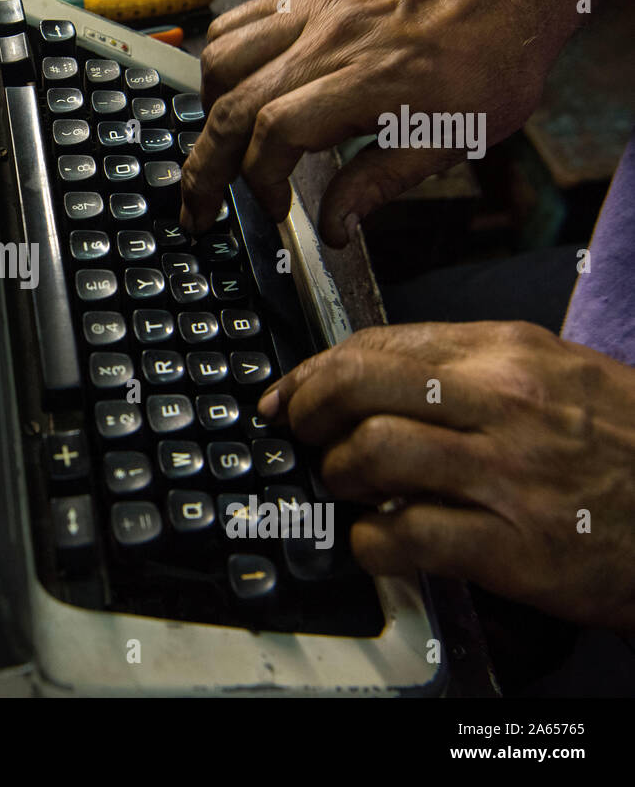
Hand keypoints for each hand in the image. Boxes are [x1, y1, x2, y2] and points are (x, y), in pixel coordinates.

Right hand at [180, 0, 555, 245]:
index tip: (275, 208)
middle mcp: (333, 39)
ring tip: (220, 148)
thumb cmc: (489, 62)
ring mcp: (314, 10)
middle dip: (208, 167)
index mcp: (373, 79)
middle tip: (200, 207)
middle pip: (235, 104)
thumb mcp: (451, 141)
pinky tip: (229, 92)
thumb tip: (332, 227)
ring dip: (209, 111)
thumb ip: (379, 184)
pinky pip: (237, 21)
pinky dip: (218, 62)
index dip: (261, 182)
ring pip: (222, 60)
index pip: (277, 133)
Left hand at [258, 321, 634, 630]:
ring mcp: (510, 474)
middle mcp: (505, 403)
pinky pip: (406, 534)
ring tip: (349, 488)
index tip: (292, 393)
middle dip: (311, 410)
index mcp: (509, 354)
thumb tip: (371, 377)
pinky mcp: (516, 546)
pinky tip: (379, 541)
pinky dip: (372, 542)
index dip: (317, 371)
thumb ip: (467, 370)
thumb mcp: (557, 376)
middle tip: (304, 434)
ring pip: (374, 452)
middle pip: (361, 385)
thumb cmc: (627, 448)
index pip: (380, 345)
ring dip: (340, 475)